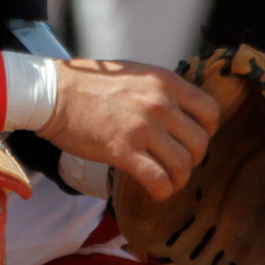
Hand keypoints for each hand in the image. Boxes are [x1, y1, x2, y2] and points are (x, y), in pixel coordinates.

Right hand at [39, 59, 219, 201]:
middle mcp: (159, 104)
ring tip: (167, 180)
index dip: (205, 131)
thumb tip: (180, 111)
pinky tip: (156, 190)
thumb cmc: (90, 84)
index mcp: (165, 82)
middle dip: (192, 159)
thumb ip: (161, 90)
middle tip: (176, 163)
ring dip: (178, 179)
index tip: (190, 139)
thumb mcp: (135, 73)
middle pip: (200, 143)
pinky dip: (162, 191)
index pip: (210, 112)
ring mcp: (142, 128)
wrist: (54, 94)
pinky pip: (158, 180)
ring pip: (182, 165)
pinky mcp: (123, 151)